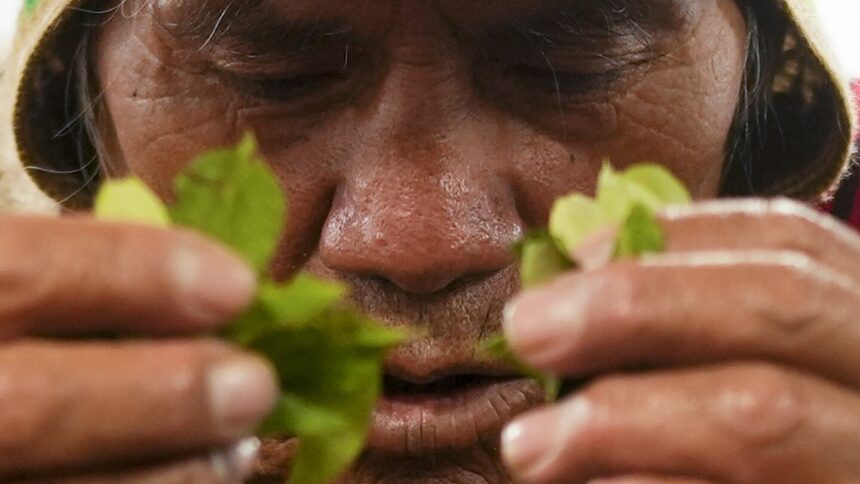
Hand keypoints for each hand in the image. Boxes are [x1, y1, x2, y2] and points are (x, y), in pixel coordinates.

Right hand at [0, 214, 276, 482]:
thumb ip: (48, 272)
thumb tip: (187, 286)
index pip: (15, 274)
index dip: (129, 275)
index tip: (234, 283)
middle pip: (26, 410)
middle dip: (159, 397)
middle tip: (254, 385)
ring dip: (164, 478)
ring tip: (236, 451)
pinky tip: (183, 483)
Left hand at [501, 199, 859, 483]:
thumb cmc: (739, 463)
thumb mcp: (728, 378)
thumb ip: (681, 330)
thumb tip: (580, 259)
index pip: (792, 244)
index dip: (680, 239)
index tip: (575, 251)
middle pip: (782, 303)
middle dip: (637, 304)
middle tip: (528, 327)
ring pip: (761, 412)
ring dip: (623, 415)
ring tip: (531, 445)